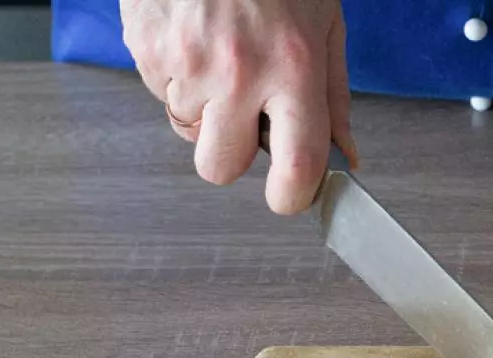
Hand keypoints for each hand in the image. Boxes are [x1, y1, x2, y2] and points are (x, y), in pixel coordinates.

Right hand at [120, 0, 357, 213]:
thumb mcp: (324, 26)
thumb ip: (333, 100)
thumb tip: (346, 157)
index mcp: (292, 68)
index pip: (296, 167)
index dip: (293, 197)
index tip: (293, 195)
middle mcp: (237, 72)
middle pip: (220, 168)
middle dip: (230, 154)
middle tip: (244, 119)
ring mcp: (185, 62)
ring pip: (186, 131)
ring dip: (204, 110)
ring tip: (221, 59)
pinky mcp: (147, 48)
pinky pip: (161, 93)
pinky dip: (179, 79)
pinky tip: (196, 40)